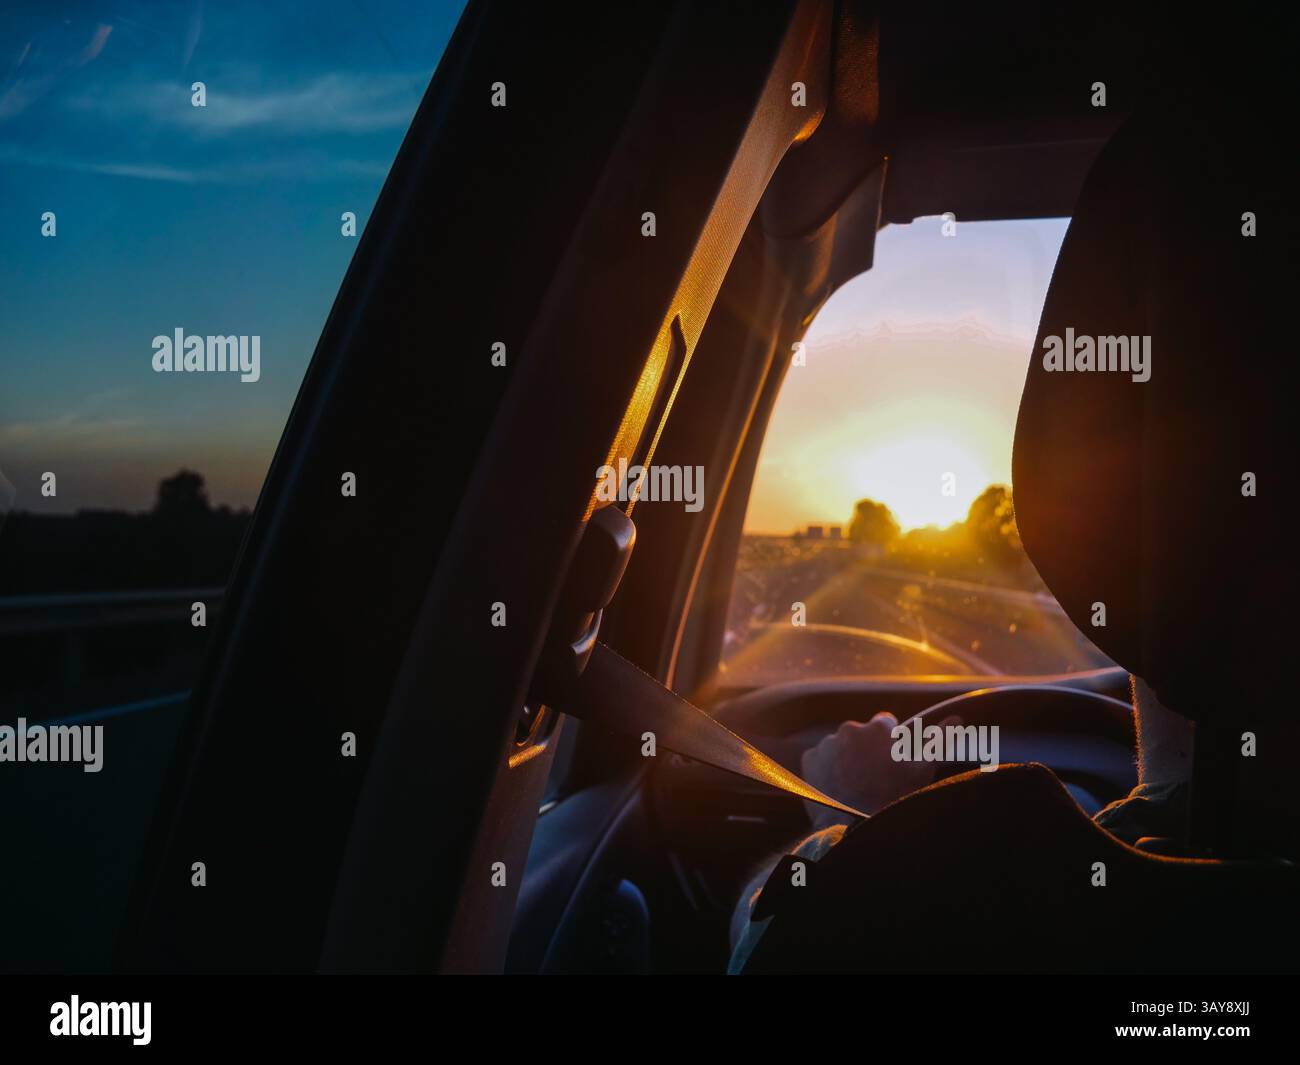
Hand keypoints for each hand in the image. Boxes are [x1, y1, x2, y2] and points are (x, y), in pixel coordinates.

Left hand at [799, 711, 961, 829]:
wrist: (856, 824)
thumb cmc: (895, 796)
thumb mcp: (923, 769)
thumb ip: (938, 740)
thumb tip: (957, 717)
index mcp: (879, 727)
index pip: (885, 724)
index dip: (889, 742)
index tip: (891, 759)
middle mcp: (850, 728)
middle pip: (860, 735)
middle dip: (866, 749)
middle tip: (873, 776)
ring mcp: (827, 743)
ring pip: (838, 747)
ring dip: (845, 759)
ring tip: (854, 786)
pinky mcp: (809, 759)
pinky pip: (819, 760)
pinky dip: (825, 770)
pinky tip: (836, 788)